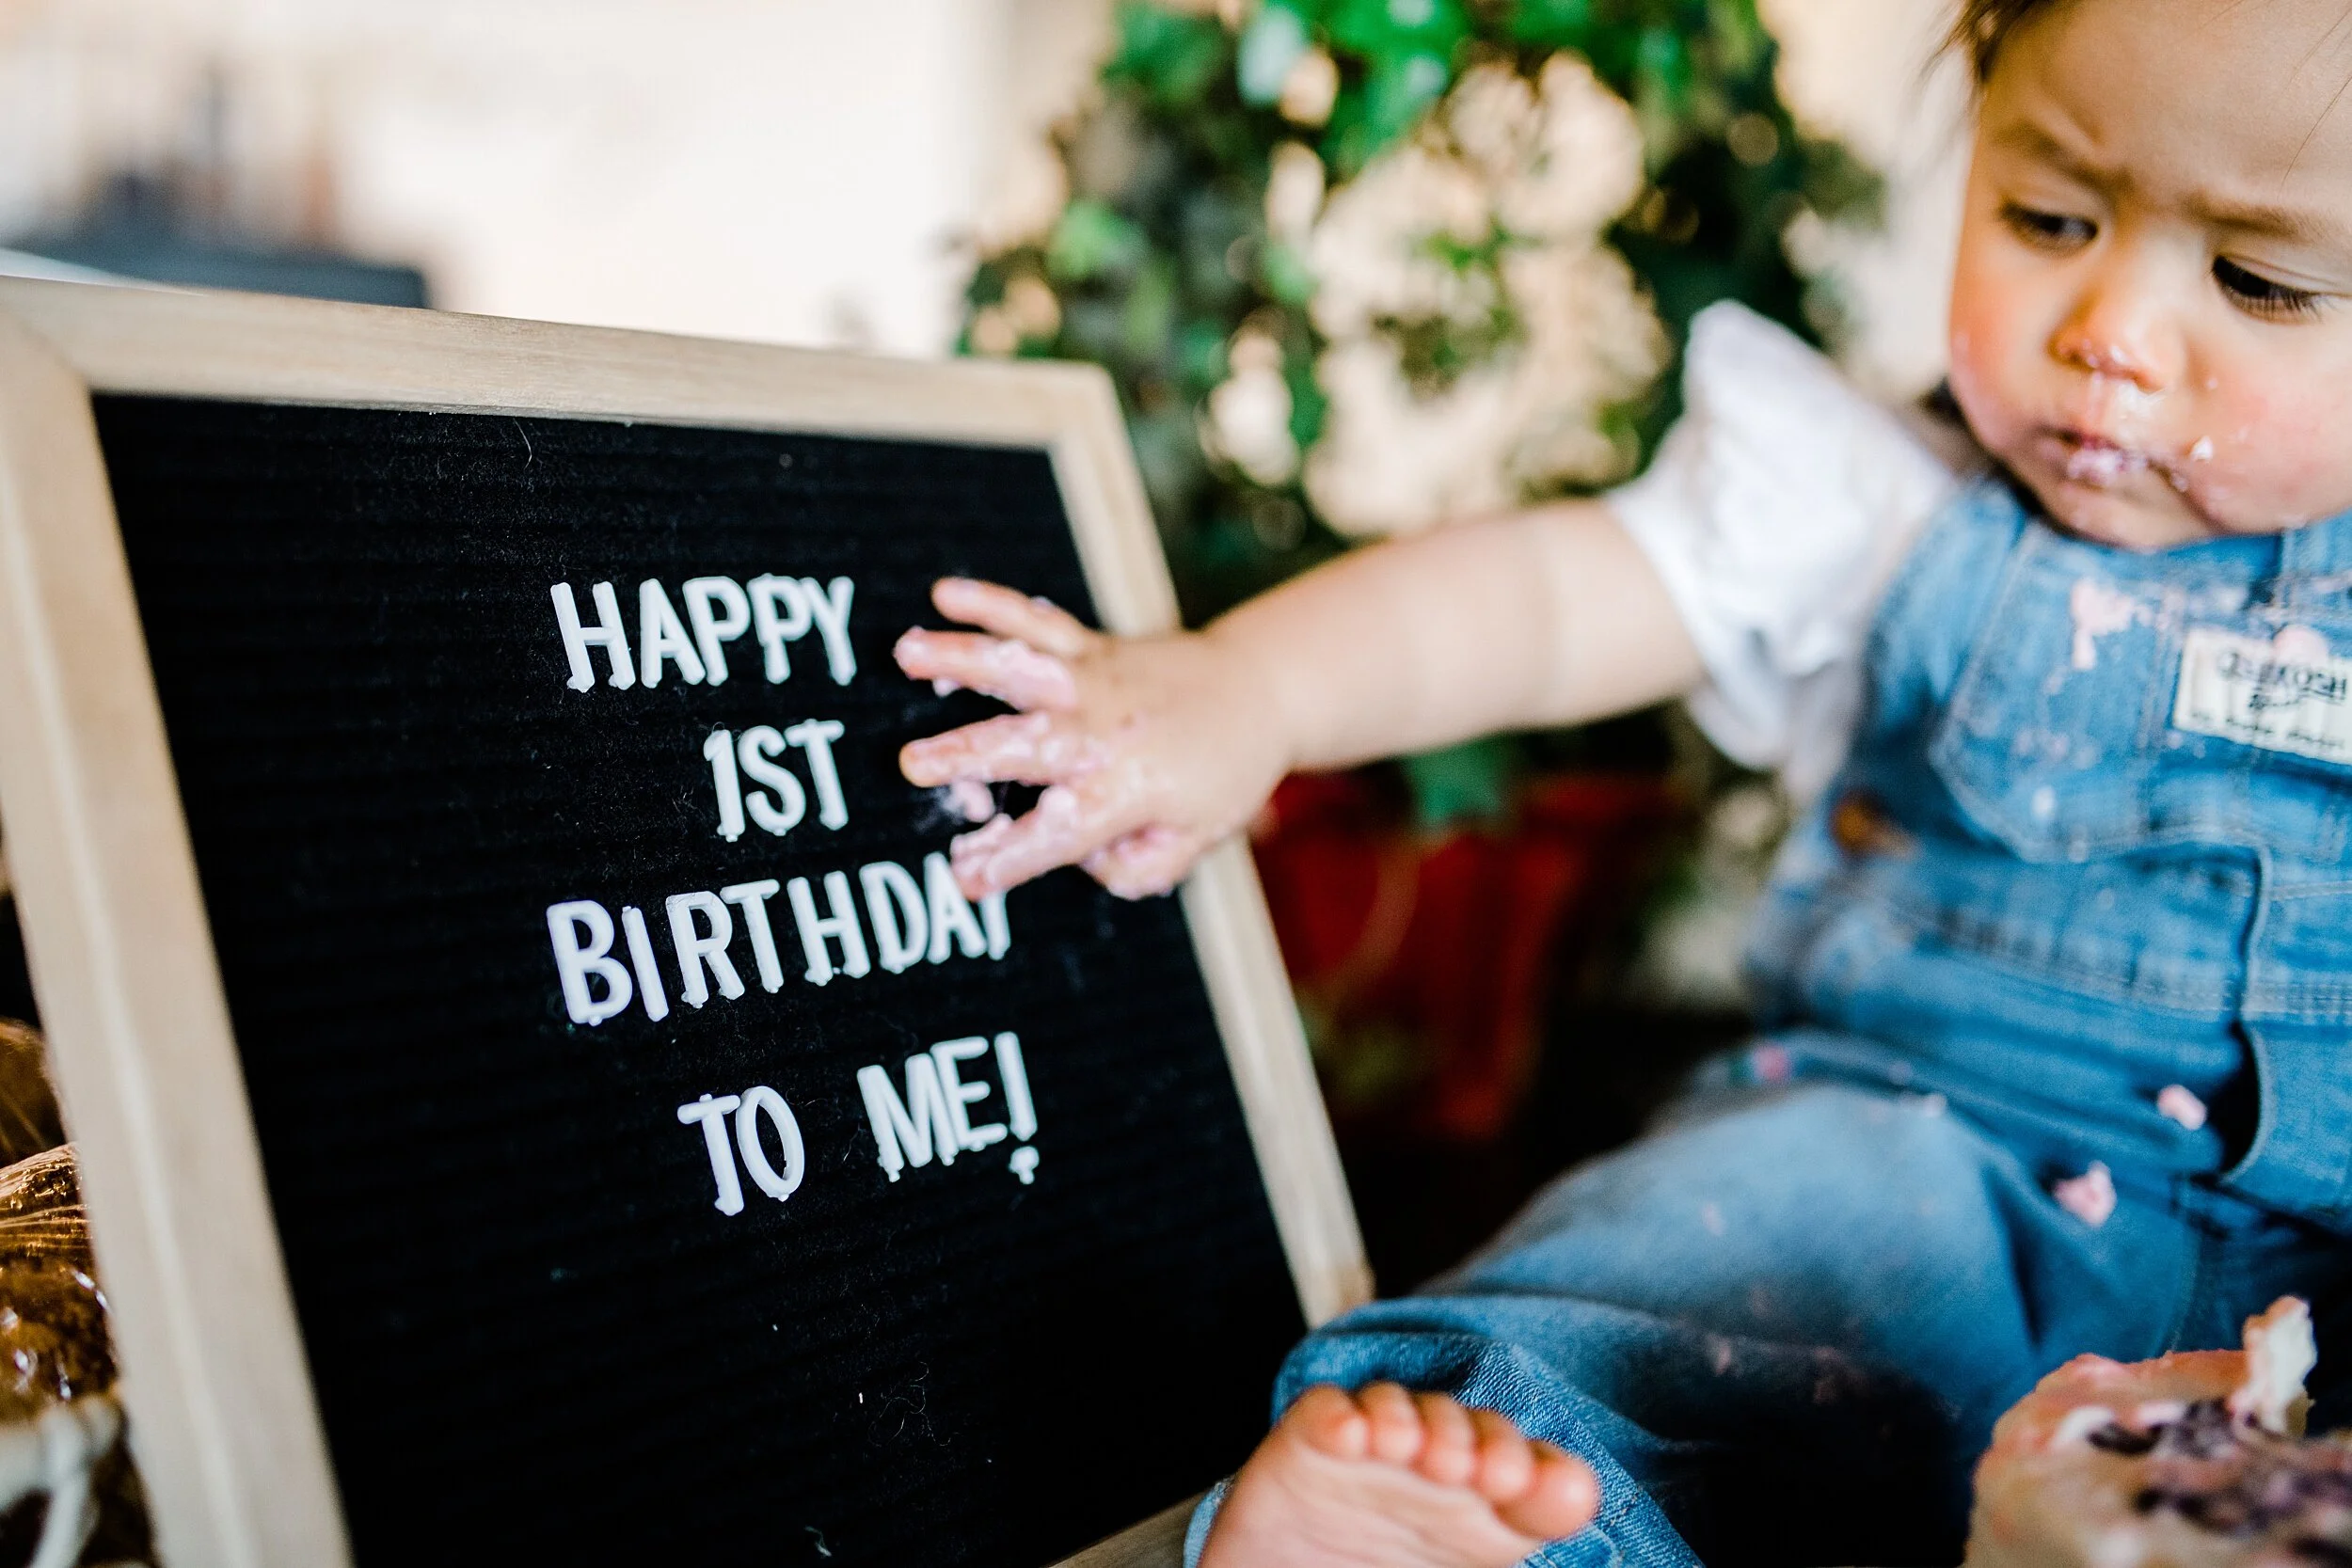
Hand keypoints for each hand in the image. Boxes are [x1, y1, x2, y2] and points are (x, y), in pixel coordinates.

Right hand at [895, 578, 1286, 899]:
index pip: (1060, 834)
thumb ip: (1135, 867)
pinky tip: (944, 593)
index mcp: (1128, 791)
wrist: (1260, 691)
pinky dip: (992, 603)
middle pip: (1030, 745)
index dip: (1011, 860)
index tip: (966, 880)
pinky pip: (1039, 622)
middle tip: (913, 766)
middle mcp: (1105, 733)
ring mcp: (1095, 683)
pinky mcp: (1092, 647)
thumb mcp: (1192, 842)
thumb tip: (1080, 858)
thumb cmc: (1222, 774)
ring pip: (1023, 667)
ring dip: (964, 658)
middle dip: (968, 755)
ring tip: (906, 653)